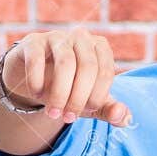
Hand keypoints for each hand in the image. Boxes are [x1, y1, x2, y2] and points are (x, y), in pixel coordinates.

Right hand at [0, 29, 131, 125]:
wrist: (36, 81)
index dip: (96, 97)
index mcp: (100, 48)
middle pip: (87, 67)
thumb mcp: (90, 103)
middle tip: (67, 118)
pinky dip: (37, 81)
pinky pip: (37, 59)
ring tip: (53, 113)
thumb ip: (109, 111)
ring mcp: (57, 37)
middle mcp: (81, 37)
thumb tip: (123, 116)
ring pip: (65, 63)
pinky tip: (36, 94)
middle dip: (78, 98)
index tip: (86, 113)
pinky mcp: (33, 42)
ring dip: (59, 93)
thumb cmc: (70, 90)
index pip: (105, 72)